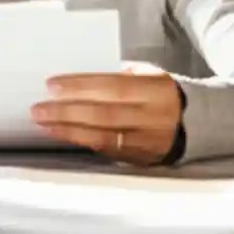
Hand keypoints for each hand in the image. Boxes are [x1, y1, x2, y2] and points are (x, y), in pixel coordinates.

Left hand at [30, 61, 181, 165]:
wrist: (194, 124)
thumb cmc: (160, 93)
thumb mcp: (148, 75)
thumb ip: (118, 74)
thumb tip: (78, 77)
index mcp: (156, 90)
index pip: (114, 87)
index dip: (82, 87)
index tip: (52, 85)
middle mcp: (153, 117)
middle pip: (104, 114)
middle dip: (67, 111)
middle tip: (39, 108)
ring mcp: (147, 141)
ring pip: (102, 136)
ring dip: (68, 129)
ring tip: (44, 122)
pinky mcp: (139, 158)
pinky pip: (106, 150)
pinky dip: (81, 141)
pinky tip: (62, 134)